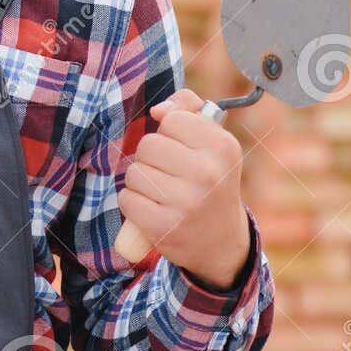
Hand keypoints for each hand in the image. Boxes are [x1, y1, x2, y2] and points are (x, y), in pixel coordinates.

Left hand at [115, 88, 251, 290]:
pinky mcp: (166, 226)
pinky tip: (153, 209)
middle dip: (151, 158)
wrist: (221, 241)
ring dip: (141, 181)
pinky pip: (127, 198)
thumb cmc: (210, 180)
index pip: (171, 120)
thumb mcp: (212, 142)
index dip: (170, 134)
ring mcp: (187, 202)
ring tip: (164, 193)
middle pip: (148, 145)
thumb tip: (158, 110)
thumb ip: (188, 109)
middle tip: (170, 174)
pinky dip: (133, 203)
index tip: (184, 151)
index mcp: (223, 147)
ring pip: (134, 172)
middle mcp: (208, 173)